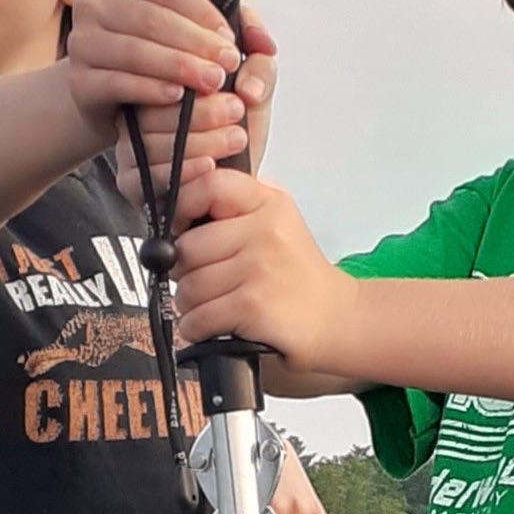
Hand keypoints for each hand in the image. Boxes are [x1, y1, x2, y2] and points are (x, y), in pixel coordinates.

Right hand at [66, 0, 241, 144]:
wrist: (105, 100)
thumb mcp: (186, 37)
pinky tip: (175, 98)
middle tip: (227, 67)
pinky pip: (117, 82)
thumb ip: (230, 29)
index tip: (231, 41)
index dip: (202, 12)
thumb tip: (266, 44)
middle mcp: (95, 3)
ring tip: (209, 83)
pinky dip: (149, 89)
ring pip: (134, 50)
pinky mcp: (79, 81)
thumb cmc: (154, 61)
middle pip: (151, 18)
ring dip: (177, 67)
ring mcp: (82, 42)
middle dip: (195, 43)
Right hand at [115, 9, 277, 226]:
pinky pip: (147, 173)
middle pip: (148, 91)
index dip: (191, 44)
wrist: (232, 191)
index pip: (154, 37)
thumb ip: (258, 58)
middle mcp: (134, 104)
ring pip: (148, 131)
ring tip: (235, 137)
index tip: (229, 61)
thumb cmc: (236, 132)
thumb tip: (259, 43)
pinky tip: (211, 165)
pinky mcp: (129, 179)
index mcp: (156, 72)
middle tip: (236, 107)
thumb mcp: (253, 89)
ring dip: (199, 135)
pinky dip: (184, 168)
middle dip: (199, 100)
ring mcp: (127, 140)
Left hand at [174, 175, 353, 369]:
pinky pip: (199, 317)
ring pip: (189, 286)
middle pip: (188, 246)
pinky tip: (211, 326)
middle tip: (200, 281)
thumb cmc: (299, 277)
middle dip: (184, 271)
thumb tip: (175, 215)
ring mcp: (259, 268)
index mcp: (268, 203)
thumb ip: (235, 210)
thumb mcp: (277, 224)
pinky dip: (196, 328)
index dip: (182, 207)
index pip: (210, 185)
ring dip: (189, 305)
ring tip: (210, 306)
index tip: (181, 228)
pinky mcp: (253, 305)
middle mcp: (265, 230)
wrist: (337, 318)